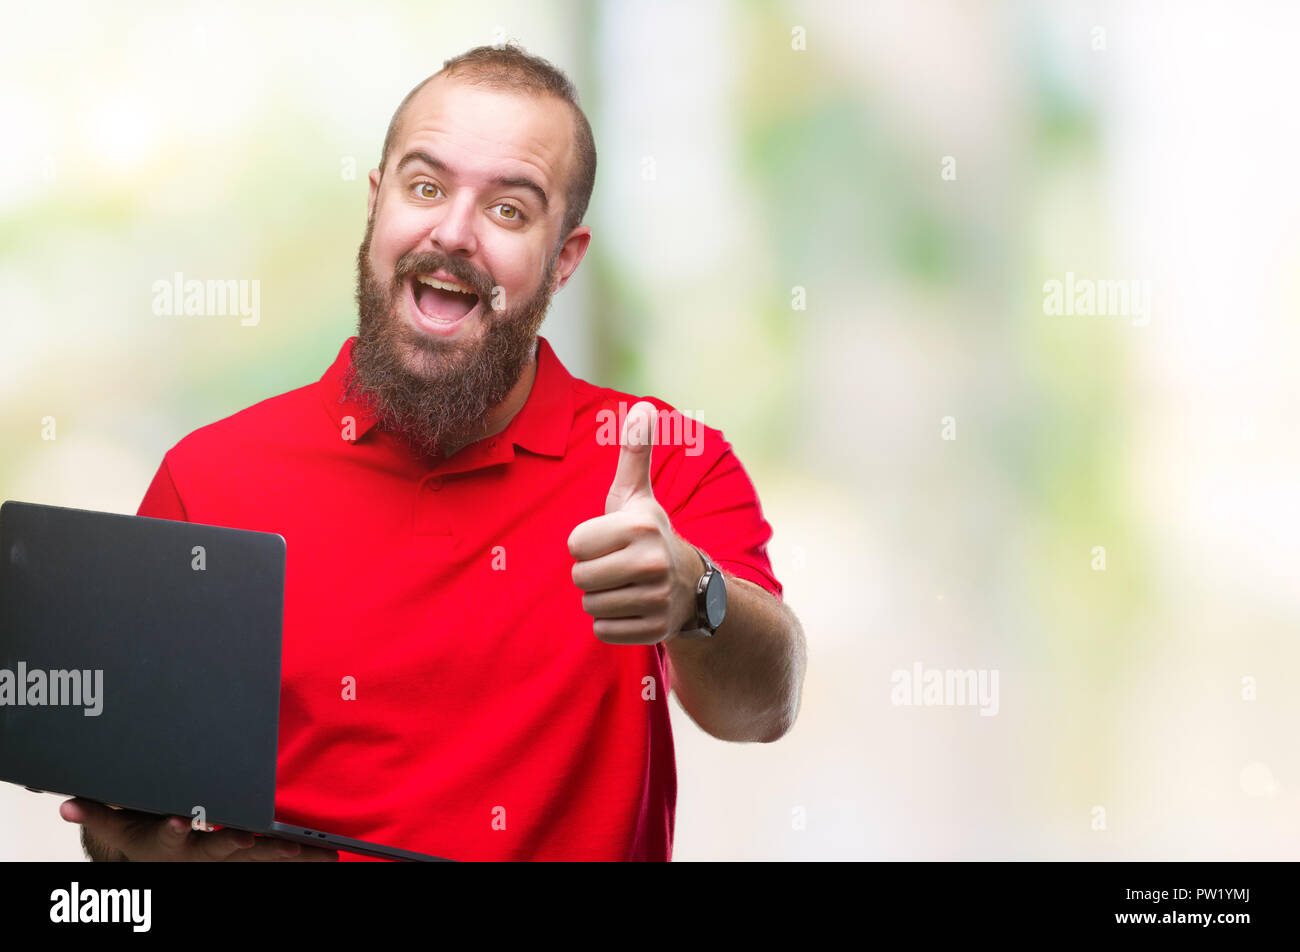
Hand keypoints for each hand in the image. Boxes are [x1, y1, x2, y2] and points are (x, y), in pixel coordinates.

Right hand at [60, 798, 338, 861]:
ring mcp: (226, 859)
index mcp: (166, 843)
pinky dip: (299, 854)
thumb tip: (68, 804)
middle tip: (252, 834)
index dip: (172, 828)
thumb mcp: (118, 824)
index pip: (167, 836)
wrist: (160, 863)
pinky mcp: (248, 857)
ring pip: (256, 856)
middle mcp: (198, 855)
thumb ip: (97, 810)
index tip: (180, 818)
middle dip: (235, 842)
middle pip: (218, 850)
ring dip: (282, 852)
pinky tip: (324, 852)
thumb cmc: (144, 835)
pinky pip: (275, 856)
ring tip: (309, 849)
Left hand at [567, 400, 700, 644]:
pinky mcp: (654, 629)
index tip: (610, 541)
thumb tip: (641, 407)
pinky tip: (633, 608)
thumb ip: (633, 453)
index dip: (587, 543)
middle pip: (580, 577)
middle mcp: (651, 563)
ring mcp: (656, 599)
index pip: (575, 544)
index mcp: (640, 527)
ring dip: (601, 598)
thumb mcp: (638, 495)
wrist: (692, 586)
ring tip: (626, 586)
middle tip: (618, 566)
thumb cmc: (649, 535)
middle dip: (592, 573)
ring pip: (590, 606)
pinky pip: (604, 631)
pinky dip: (613, 623)